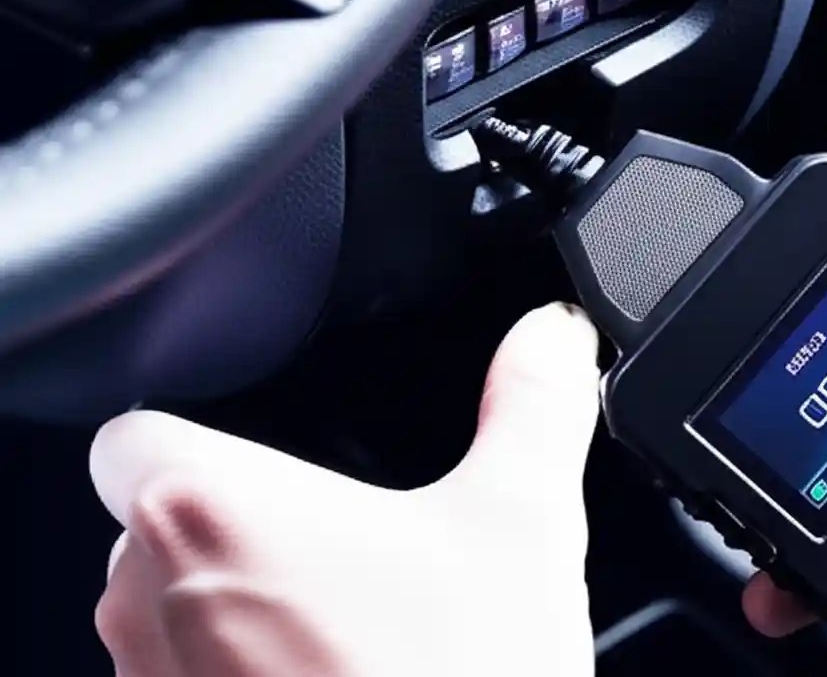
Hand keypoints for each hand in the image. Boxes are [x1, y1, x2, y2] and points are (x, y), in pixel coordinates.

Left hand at [91, 303, 600, 676]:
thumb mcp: (521, 523)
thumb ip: (531, 403)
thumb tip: (554, 334)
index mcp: (211, 511)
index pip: (132, 434)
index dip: (202, 439)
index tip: (273, 468)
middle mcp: (147, 600)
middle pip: (159, 525)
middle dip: (244, 532)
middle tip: (349, 559)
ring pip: (170, 613)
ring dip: (240, 610)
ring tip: (358, 632)